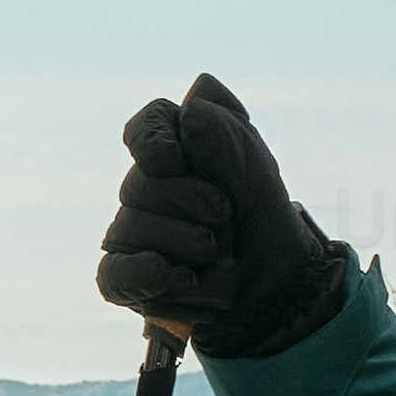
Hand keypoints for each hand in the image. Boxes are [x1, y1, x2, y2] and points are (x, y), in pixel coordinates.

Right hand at [96, 71, 352, 360]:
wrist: (279, 283)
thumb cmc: (261, 220)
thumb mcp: (255, 167)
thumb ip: (223, 132)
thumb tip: (188, 112)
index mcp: (176, 151)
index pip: (146, 127)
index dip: (152, 139)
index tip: (174, 158)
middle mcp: (147, 190)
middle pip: (142, 182)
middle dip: (192, 200)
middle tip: (227, 217)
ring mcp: (133, 236)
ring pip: (133, 227)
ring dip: (187, 242)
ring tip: (219, 255)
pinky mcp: (129, 282)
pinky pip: (116, 274)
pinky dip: (146, 275)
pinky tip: (180, 277)